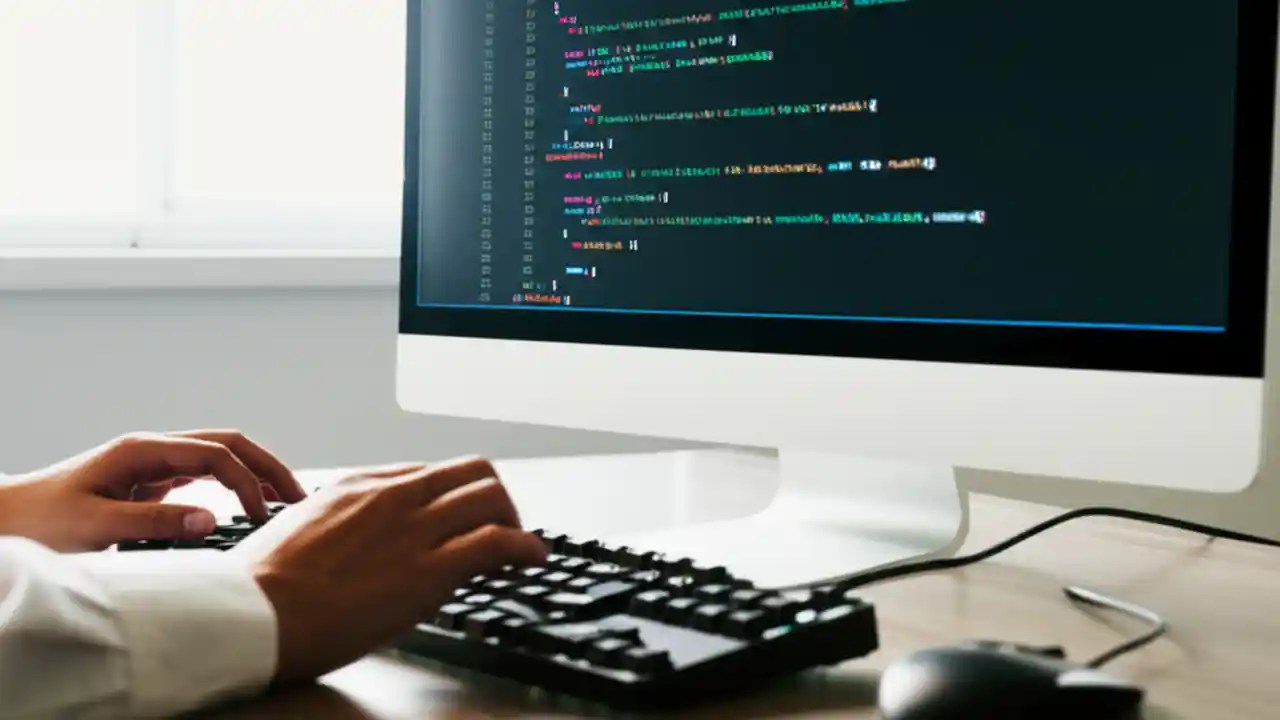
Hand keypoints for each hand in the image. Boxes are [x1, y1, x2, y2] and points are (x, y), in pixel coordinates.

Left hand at [0, 430, 305, 551]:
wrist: (4, 520)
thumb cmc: (40, 523)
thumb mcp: (96, 526)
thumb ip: (155, 522)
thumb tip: (213, 520)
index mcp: (143, 450)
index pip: (216, 455)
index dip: (246, 483)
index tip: (264, 517)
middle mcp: (152, 450)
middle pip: (228, 443)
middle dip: (267, 465)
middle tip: (300, 496)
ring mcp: (152, 463)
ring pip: (219, 455)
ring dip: (255, 472)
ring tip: (285, 498)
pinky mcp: (149, 482)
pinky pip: (204, 474)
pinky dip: (233, 484)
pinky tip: (248, 503)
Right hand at [231, 457, 546, 682]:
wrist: (250, 614)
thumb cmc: (261, 585)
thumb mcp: (300, 529)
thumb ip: (339, 523)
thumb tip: (356, 539)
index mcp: (359, 485)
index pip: (428, 475)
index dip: (452, 498)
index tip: (460, 517)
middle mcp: (392, 496)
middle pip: (470, 471)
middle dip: (492, 496)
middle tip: (499, 523)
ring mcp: (413, 528)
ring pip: (490, 495)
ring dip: (513, 519)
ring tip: (519, 544)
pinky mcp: (429, 569)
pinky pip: (497, 541)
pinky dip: (525, 546)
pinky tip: (532, 558)